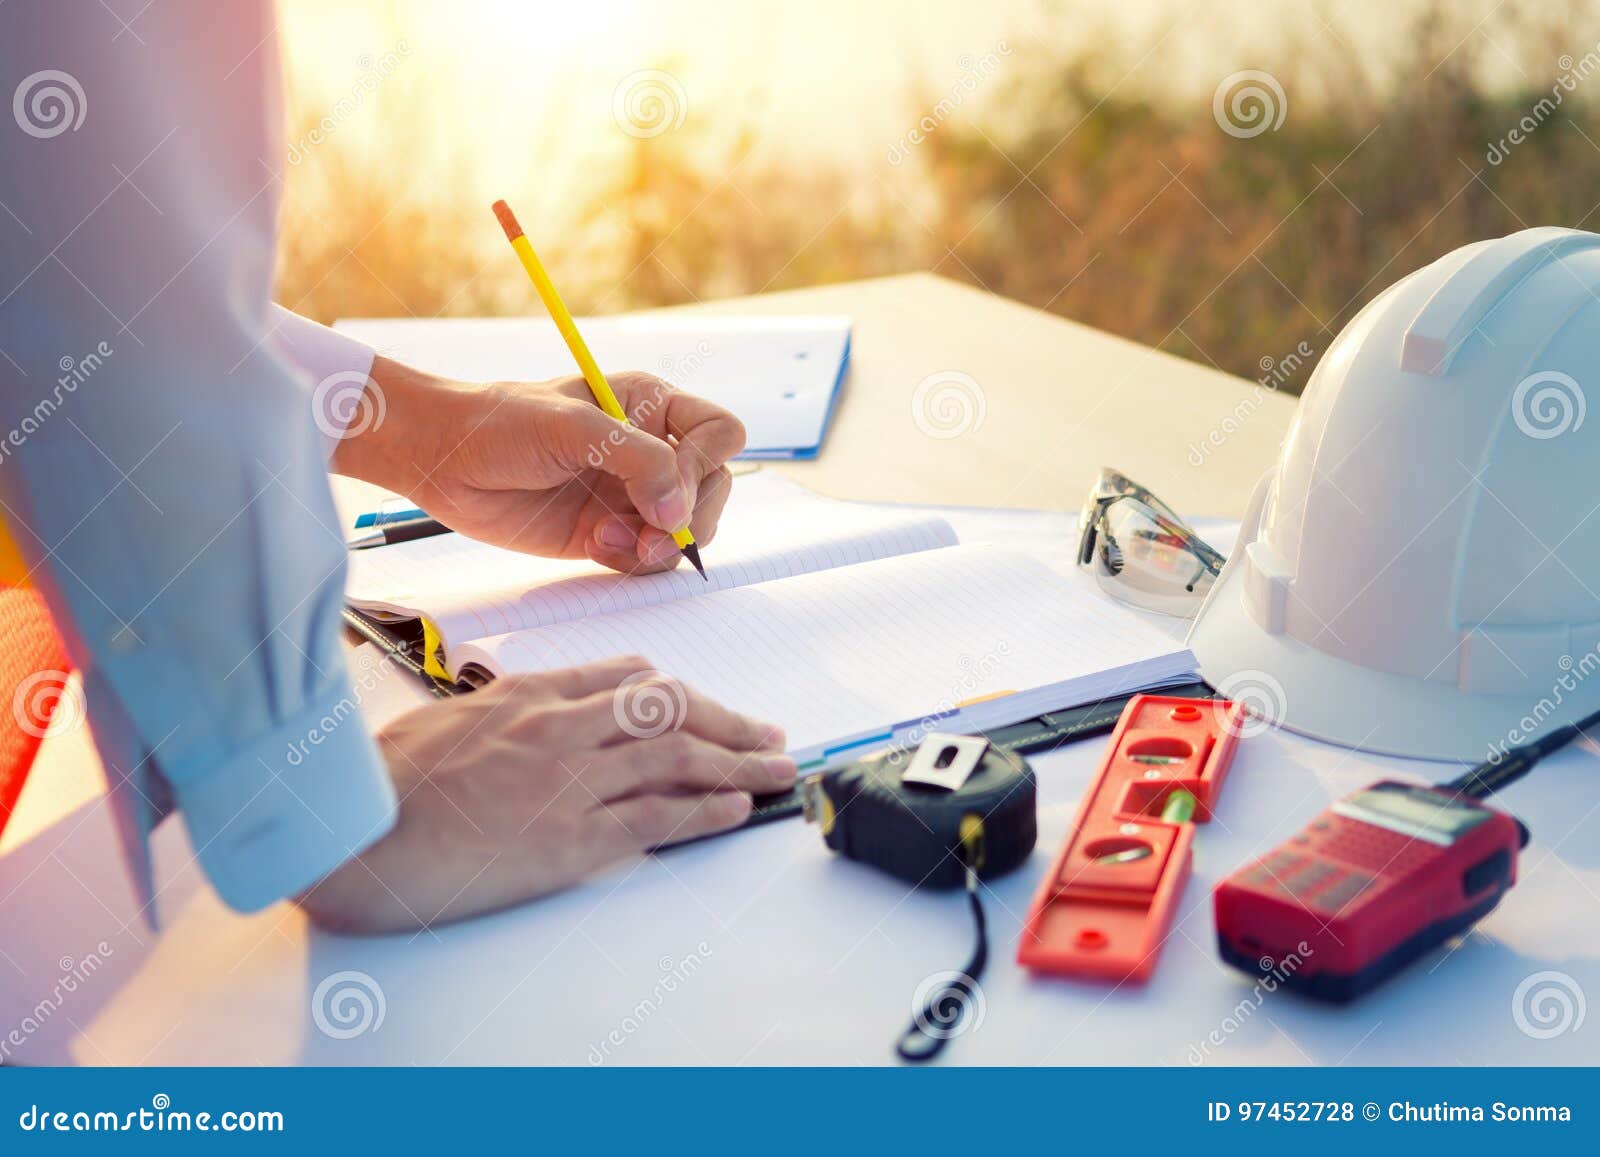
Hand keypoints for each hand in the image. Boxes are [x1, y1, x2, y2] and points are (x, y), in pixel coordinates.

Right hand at [297, 656, 793, 932]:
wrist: (349, 833)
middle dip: (727, 719)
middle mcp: (558, 726)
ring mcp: (567, 779)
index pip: (624, 677)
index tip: (706, 705)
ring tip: (777, 768)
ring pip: (677, 755)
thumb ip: (495, 715)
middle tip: (766, 733)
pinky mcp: (567, 839)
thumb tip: (518, 717)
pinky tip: (736, 809)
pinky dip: (704, 809)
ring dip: (738, 761)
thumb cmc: (379, 783)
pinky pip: (655, 816)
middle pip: (668, 707)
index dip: (679, 691)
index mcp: (527, 695)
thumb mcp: (441, 722)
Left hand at [331, 357, 744, 572]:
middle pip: (714, 488)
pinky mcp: (608, 534)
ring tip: (609, 538)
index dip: (707, 463)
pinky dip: (631, 562)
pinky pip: (649, 559)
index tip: (669, 486)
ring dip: (658, 544)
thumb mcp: (572, 428)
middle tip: (650, 532)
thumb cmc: (500, 424)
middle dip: (689, 517)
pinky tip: (594, 546)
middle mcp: (649, 452)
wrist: (442, 462)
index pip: (719, 434)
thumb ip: (637, 462)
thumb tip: (678, 513)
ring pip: (686, 530)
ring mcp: (631, 495)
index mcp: (650, 408)